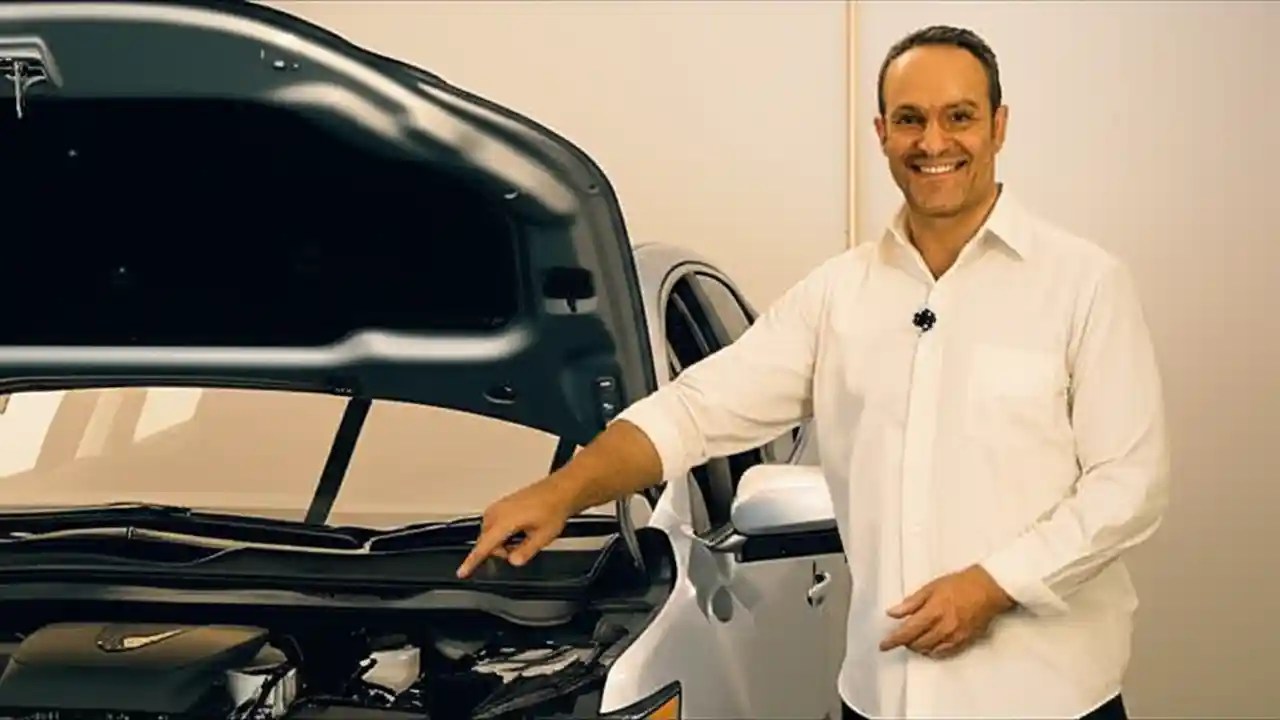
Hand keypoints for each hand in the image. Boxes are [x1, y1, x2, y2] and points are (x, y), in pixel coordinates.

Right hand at [454, 477, 574, 578]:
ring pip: (490, 533)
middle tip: (519, 551)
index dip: (472, 562)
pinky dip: (503, 532)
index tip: (462, 572)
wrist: (560, 491)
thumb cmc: (553, 508)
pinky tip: (520, 530)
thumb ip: (525, 552)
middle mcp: (497, 512)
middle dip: (499, 551)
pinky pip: (494, 523)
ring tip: (523, 538)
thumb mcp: (542, 537)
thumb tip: (513, 561)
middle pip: (486, 541)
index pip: (483, 547)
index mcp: (504, 521)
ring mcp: (499, 506)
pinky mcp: (503, 504)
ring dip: (501, 541)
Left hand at [879, 564, 1014, 658]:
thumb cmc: (958, 584)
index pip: (907, 632)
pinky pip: (944, 652)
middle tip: (901, 636)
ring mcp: (954, 636)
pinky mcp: (964, 641)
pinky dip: (933, 650)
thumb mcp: (931, 588)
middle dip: (906, 642)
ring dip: (918, 646)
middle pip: (917, 643)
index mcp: (932, 612)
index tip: (883, 645)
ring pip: (929, 649)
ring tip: (915, 639)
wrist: (987, 589)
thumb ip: (911, 603)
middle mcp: (942, 628)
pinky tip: (930, 645)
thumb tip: (892, 613)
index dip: (893, 640)